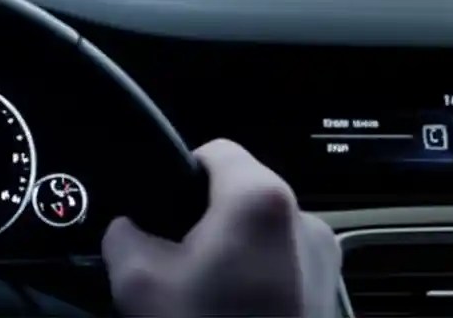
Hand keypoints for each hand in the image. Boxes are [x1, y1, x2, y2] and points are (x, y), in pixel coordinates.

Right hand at [102, 139, 340, 316]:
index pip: (214, 150)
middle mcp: (306, 222)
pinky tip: (228, 314)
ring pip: (260, 236)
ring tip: (200, 296)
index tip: (160, 210)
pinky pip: (281, 269)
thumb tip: (129, 229)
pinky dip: (254, 282)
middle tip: (172, 262)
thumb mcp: (135, 278)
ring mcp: (326, 264)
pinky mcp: (330, 300)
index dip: (178, 172)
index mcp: (259, 200)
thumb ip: (122, 233)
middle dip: (204, 221)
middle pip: (240, 195)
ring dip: (231, 253)